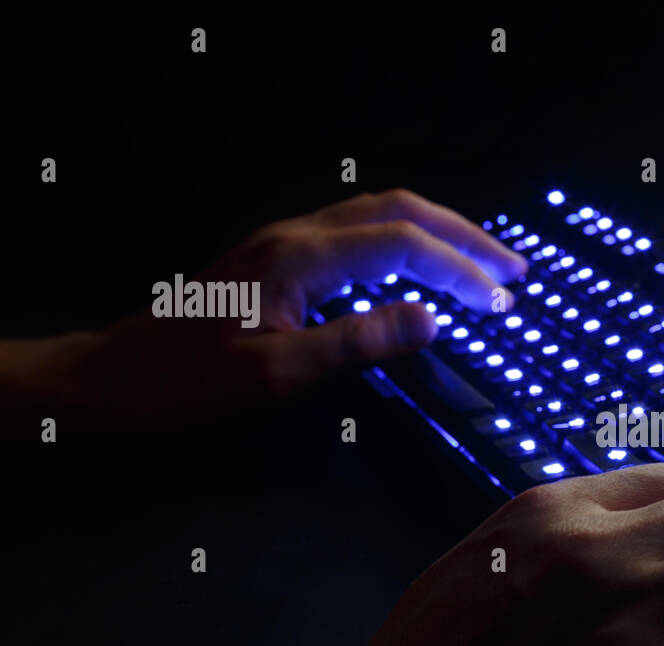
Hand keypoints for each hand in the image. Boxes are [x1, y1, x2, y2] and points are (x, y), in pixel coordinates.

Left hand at [0, 189, 527, 436]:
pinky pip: (359, 232)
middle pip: (398, 210)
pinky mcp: (280, 258)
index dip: (460, 270)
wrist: (116, 379)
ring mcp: (286, 241)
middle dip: (464, 234)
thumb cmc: (189, 386)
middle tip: (515, 268)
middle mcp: (296, 235)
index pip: (402, 245)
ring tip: (484, 262)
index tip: (502, 302)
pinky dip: (407, 243)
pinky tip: (422, 270)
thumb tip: (432, 319)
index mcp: (300, 258)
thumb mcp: (276, 375)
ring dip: (438, 232)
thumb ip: (357, 342)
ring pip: (379, 213)